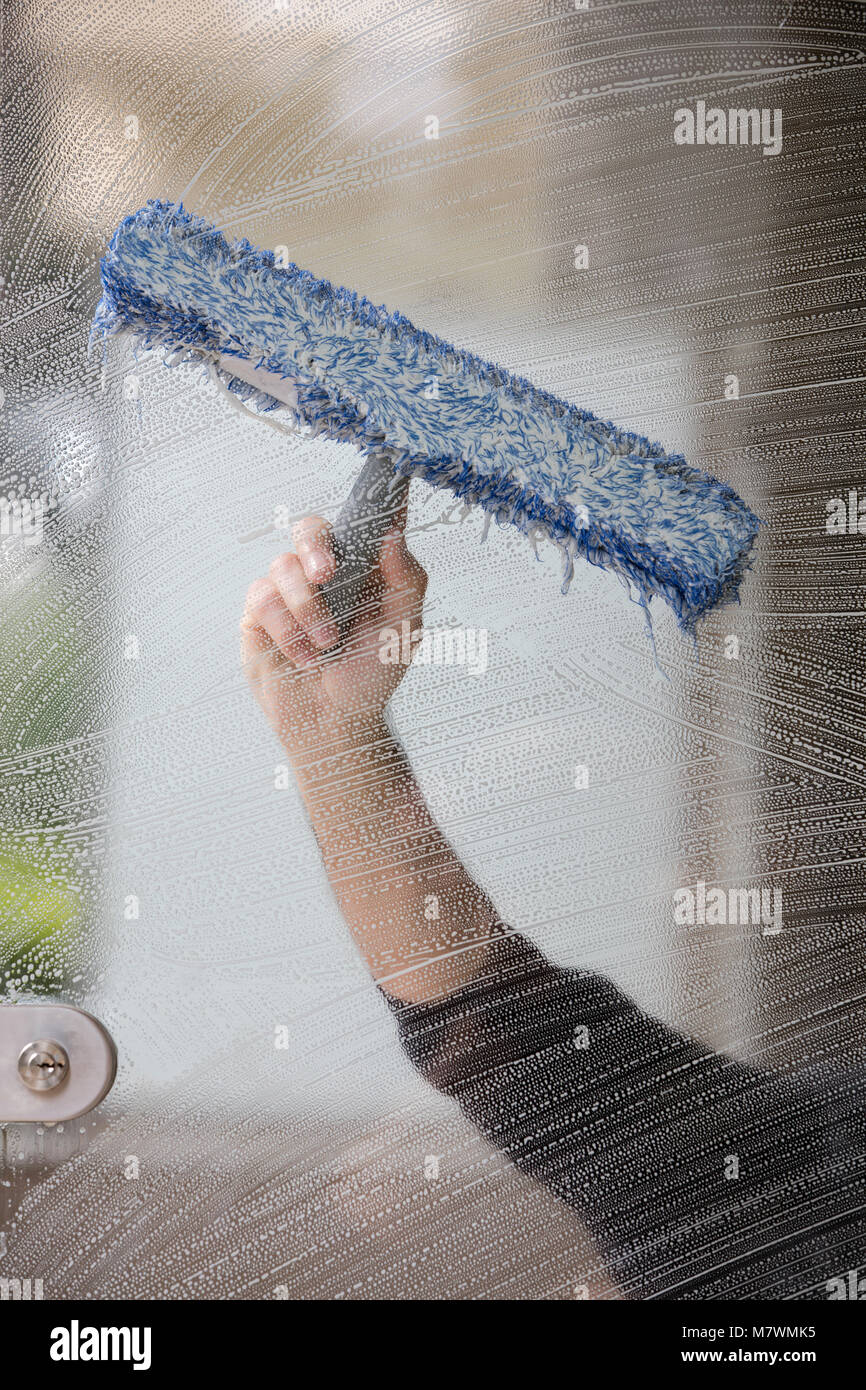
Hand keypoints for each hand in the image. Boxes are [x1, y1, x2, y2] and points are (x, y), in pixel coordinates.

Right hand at [241, 506, 426, 762]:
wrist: (335, 722)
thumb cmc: (371, 675)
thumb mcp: (403, 631)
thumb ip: (406, 582)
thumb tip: (393, 536)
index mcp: (362, 568)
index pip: (363, 522)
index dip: (372, 498)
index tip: (384, 479)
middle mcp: (324, 572)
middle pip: (310, 529)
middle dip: (315, 546)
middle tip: (326, 574)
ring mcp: (290, 591)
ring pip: (284, 566)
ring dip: (307, 608)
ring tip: (326, 644)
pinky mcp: (260, 614)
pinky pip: (263, 599)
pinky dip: (287, 630)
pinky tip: (304, 656)